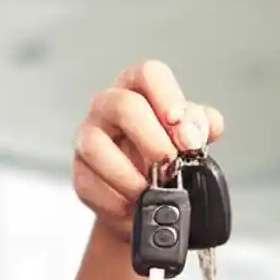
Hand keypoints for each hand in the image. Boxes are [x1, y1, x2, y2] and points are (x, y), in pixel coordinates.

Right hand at [72, 60, 224, 240]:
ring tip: (151, 191)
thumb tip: (197, 130)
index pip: (149, 74)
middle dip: (153, 141)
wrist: (147, 199)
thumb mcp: (190, 136)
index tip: (186, 135)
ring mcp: (88, 136)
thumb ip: (200, 125)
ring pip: (95, 145)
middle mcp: (108, 105)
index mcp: (139, 88)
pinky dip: (115, 199)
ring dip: (128, 173)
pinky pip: (89, 182)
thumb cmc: (166, 157)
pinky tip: (133, 205)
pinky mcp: (79, 171)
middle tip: (171, 165)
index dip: (169, 101)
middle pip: (124, 106)